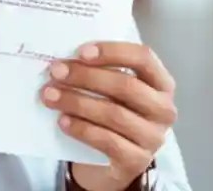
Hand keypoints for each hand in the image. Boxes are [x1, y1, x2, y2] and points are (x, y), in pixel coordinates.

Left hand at [40, 42, 176, 190]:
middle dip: (86, 76)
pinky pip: (107, 141)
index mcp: (161, 83)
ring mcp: (153, 137)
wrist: (111, 159)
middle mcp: (163, 109)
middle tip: (55, 71)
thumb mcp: (111, 89)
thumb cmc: (111, 111)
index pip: (143, 58)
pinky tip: (62, 121)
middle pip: (126, 86)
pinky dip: (82, 129)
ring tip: (49, 95)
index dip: (112, 51)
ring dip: (77, 102)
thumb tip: (65, 60)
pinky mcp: (137, 161)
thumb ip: (99, 71)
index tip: (80, 52)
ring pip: (114, 114)